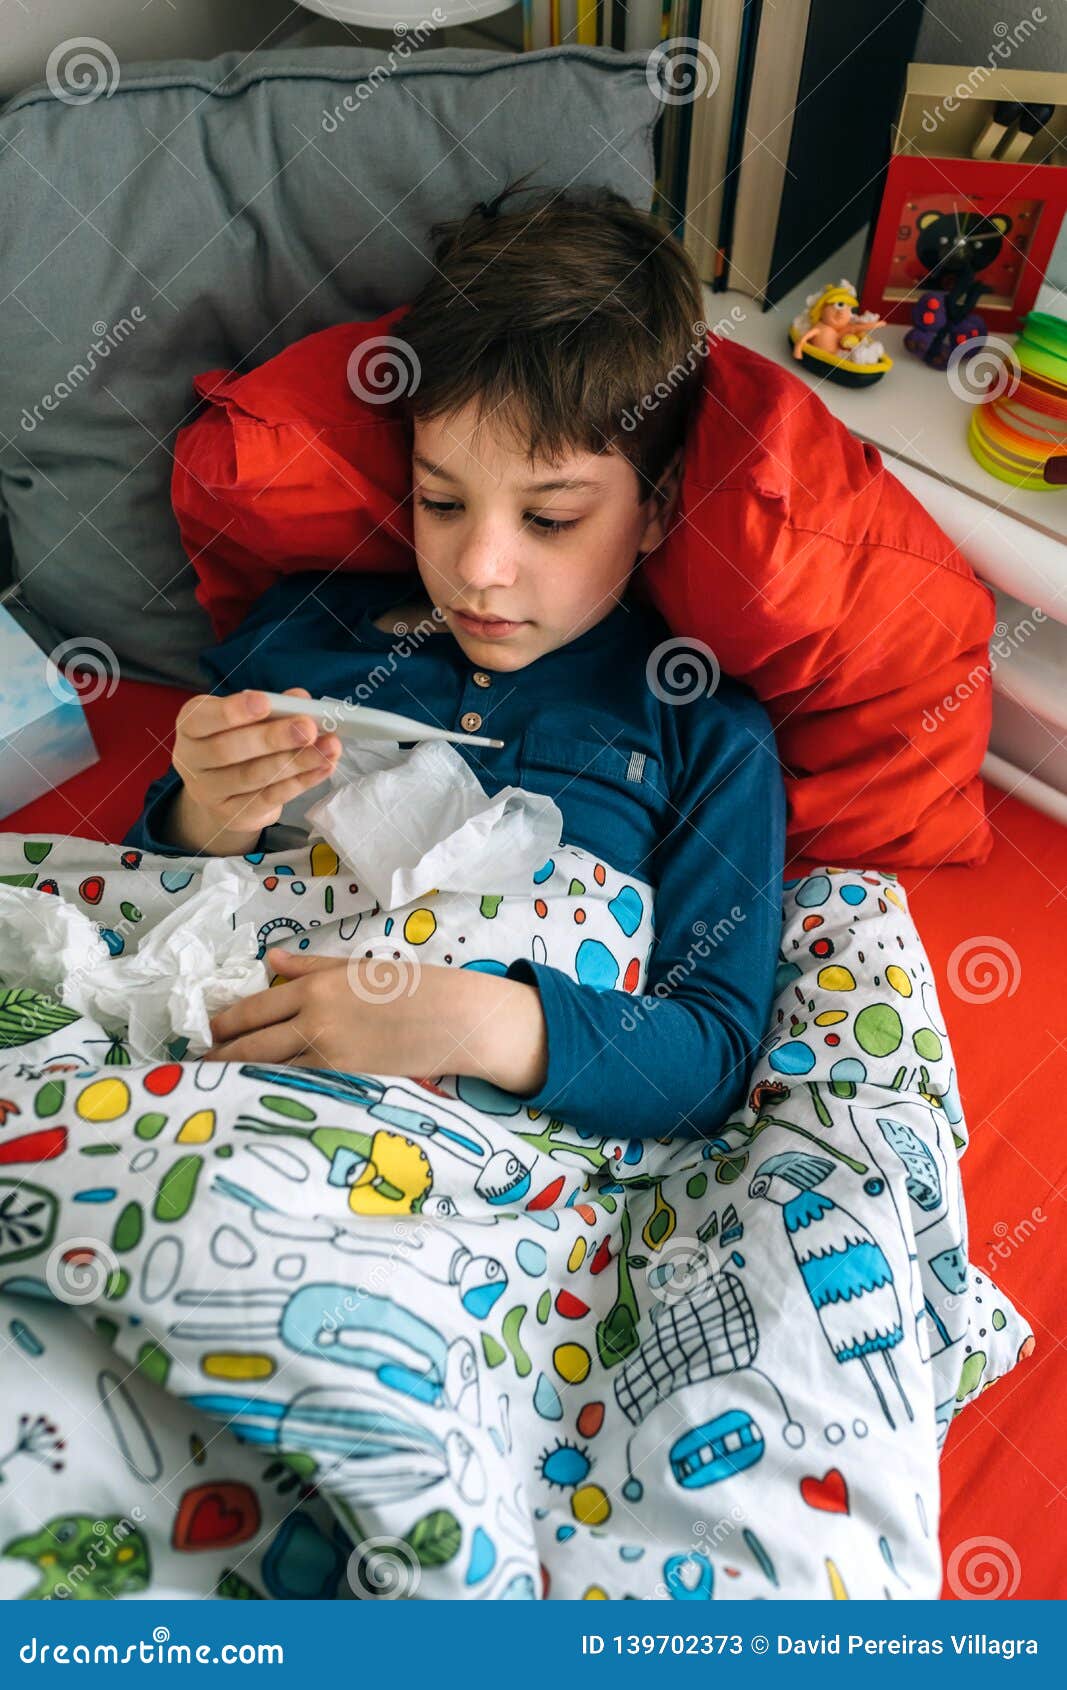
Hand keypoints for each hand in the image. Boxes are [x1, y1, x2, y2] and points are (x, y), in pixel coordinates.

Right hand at [173, 686, 341, 836]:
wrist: (224, 791)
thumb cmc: (239, 740)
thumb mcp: (249, 718)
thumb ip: (274, 706)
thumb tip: (301, 699)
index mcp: (191, 725)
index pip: (203, 718)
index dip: (233, 710)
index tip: (265, 702)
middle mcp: (192, 759)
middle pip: (228, 749)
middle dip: (272, 738)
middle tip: (308, 728)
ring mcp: (208, 792)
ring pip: (253, 776)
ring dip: (295, 762)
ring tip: (329, 748)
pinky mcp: (232, 815)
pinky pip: (268, 798)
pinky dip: (300, 782)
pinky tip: (324, 768)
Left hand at [203, 946, 457, 1074]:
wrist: (457, 1018)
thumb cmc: (413, 987)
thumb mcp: (360, 968)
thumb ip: (311, 968)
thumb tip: (271, 962)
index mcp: (315, 989)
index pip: (252, 1010)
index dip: (224, 1025)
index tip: (208, 1034)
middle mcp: (314, 1023)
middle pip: (250, 1045)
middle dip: (220, 1058)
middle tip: (198, 1068)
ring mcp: (329, 1057)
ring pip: (269, 1071)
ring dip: (240, 1079)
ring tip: (216, 1088)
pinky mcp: (346, 1082)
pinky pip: (299, 1087)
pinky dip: (276, 1091)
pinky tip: (260, 1097)